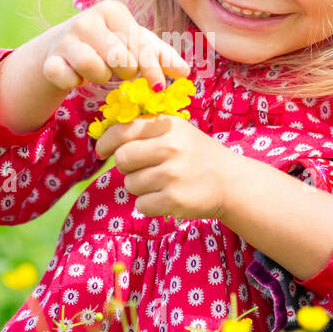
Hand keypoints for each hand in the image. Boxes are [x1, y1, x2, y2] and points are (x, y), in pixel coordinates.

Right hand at [42, 0, 189, 92]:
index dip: (151, 69)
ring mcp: (65, 39)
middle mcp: (87, 19)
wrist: (64, 48)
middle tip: (119, 70)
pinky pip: (67, 79)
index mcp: (112, 10)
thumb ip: (162, 56)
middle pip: (119, 59)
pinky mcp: (50, 60)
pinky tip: (76, 76)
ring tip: (98, 70)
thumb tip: (186, 72)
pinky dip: (74, 83)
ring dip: (100, 77)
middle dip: (124, 71)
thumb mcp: (137, 45)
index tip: (159, 87)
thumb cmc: (109, 43)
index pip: (138, 45)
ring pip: (94, 69)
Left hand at [93, 114, 237, 221]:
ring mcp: (172, 175)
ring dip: (140, 187)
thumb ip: (146, 129)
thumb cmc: (196, 154)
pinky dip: (149, 204)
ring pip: (130, 184)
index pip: (123, 130)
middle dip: (126, 167)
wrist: (230, 182)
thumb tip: (105, 138)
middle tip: (141, 168)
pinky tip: (166, 197)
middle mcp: (171, 148)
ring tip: (161, 183)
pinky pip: (141, 205)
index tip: (101, 151)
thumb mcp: (177, 131)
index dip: (106, 142)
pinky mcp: (174, 200)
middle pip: (122, 159)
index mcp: (169, 126)